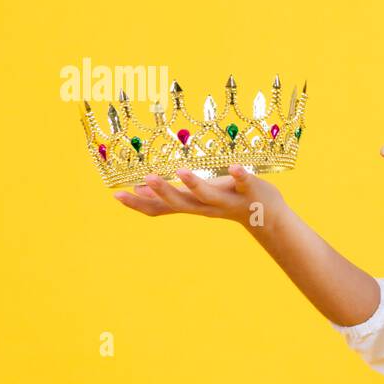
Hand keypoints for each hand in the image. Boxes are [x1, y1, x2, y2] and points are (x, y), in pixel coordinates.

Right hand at [112, 165, 285, 228]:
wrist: (266, 216)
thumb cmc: (226, 200)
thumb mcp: (195, 199)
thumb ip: (170, 196)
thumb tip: (139, 188)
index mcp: (192, 206)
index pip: (161, 208)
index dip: (139, 204)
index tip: (116, 195)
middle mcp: (208, 207)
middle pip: (181, 204)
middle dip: (162, 193)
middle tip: (143, 180)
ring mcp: (230, 201)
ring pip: (209, 197)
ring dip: (194, 185)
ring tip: (181, 172)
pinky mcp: (251, 192)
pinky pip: (245, 183)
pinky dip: (239, 175)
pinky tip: (235, 167)